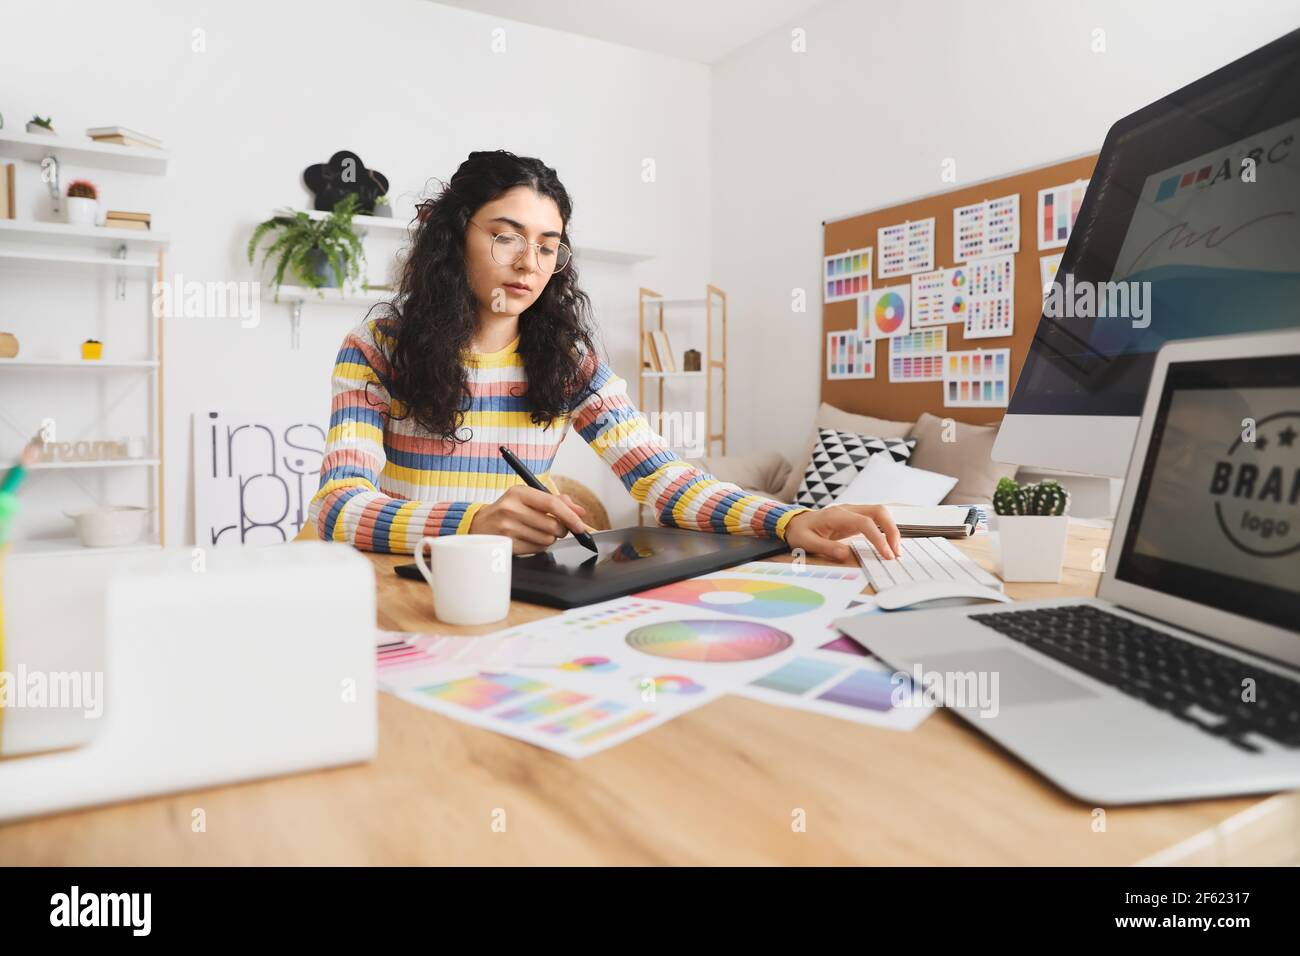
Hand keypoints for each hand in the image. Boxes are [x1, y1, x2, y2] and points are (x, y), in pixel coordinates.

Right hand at [470, 485, 589, 554]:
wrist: (480, 524)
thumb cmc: (509, 509)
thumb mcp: (528, 497)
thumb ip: (556, 500)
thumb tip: (579, 511)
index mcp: (518, 493)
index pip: (551, 503)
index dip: (570, 515)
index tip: (580, 524)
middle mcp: (511, 509)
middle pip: (553, 525)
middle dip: (561, 529)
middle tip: (557, 526)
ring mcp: (508, 528)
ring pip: (547, 539)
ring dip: (550, 538)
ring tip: (538, 530)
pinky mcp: (508, 545)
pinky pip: (538, 549)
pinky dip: (540, 546)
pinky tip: (530, 538)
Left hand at [782, 504, 901, 562]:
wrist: (794, 522)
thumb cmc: (800, 532)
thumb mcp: (807, 542)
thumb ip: (826, 548)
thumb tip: (846, 555)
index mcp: (836, 515)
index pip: (865, 522)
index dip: (878, 537)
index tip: (886, 554)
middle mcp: (847, 510)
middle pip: (878, 511)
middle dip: (892, 530)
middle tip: (896, 552)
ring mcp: (852, 512)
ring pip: (880, 513)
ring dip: (891, 529)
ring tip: (895, 551)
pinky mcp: (855, 518)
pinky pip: (875, 520)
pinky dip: (885, 530)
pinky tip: (887, 545)